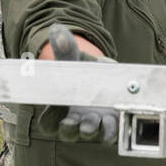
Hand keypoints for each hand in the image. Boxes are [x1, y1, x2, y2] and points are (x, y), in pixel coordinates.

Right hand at [47, 24, 118, 142]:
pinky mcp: (113, 126)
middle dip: (71, 129)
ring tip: (100, 119)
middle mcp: (74, 123)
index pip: (48, 122)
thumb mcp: (73, 62)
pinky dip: (115, 128)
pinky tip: (118, 116)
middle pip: (67, 134)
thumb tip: (56, 30)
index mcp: (58, 112)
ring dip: (96, 129)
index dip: (51, 116)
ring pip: (92, 135)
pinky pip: (113, 134)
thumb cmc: (81, 75)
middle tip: (75, 122)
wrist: (106, 79)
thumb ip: (64, 49)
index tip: (57, 103)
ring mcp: (94, 126)